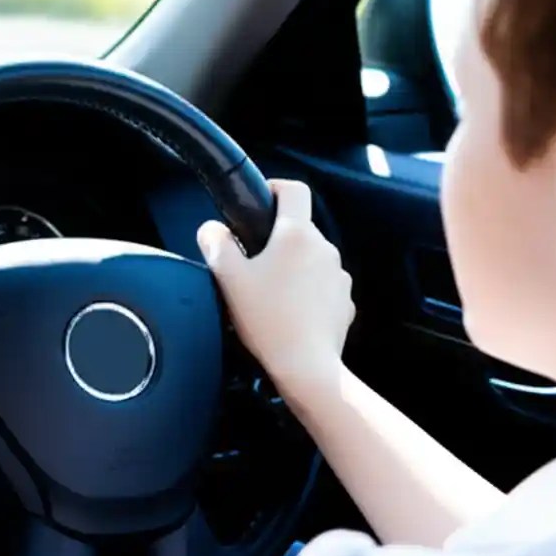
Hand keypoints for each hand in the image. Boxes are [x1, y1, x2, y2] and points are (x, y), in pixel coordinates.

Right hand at [197, 180, 354, 391]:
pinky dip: (306, 293)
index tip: (259, 203)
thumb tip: (212, 229)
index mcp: (296, 235)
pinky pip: (321, 287)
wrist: (306, 366)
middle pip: (298, 229)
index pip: (293, 189)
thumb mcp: (228, 278)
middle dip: (276, 241)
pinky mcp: (343, 301)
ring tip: (268, 295)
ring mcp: (338, 276)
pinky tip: (287, 314)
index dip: (274, 188)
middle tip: (250, 265)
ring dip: (291, 268)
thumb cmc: (267, 320)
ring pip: (310, 259)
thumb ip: (215, 243)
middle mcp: (323, 249)